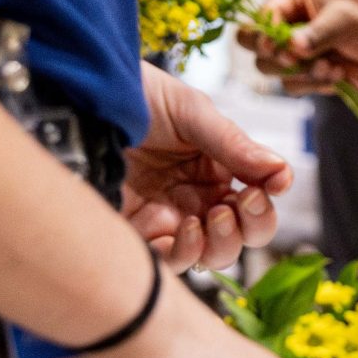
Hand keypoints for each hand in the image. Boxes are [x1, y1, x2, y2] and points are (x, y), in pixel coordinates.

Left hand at [124, 64, 291, 271]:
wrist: (75, 95)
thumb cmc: (134, 95)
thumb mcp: (191, 112)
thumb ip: (235, 145)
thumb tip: (282, 172)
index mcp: (216, 171)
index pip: (255, 203)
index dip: (268, 204)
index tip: (272, 187)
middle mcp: (195, 200)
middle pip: (242, 236)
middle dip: (254, 226)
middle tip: (243, 204)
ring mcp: (165, 219)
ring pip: (211, 256)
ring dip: (224, 243)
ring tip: (214, 215)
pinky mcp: (133, 234)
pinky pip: (168, 263)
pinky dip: (186, 253)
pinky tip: (184, 227)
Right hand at [239, 0, 357, 95]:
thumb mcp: (344, 20)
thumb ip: (318, 32)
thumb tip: (292, 46)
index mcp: (288, 1)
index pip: (259, 16)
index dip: (265, 32)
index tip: (283, 44)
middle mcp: (283, 26)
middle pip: (249, 42)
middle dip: (271, 54)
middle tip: (293, 60)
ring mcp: (289, 53)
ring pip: (267, 67)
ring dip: (297, 71)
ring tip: (329, 67)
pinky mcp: (300, 76)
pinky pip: (291, 86)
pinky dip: (313, 84)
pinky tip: (339, 76)